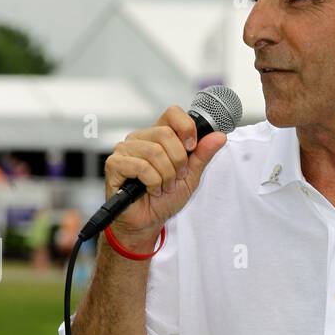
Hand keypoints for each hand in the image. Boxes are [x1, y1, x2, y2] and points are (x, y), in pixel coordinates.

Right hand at [104, 105, 227, 244]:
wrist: (148, 221)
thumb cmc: (164, 198)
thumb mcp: (190, 176)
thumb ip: (202, 155)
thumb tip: (219, 136)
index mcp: (157, 135)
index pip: (172, 113)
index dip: (186, 128)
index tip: (192, 148)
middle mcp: (140, 138)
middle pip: (166, 134)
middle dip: (178, 161)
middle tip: (176, 178)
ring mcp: (125, 149)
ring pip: (154, 152)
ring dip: (166, 175)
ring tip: (164, 187)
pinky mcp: (114, 164)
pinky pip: (141, 167)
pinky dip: (153, 183)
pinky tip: (151, 190)